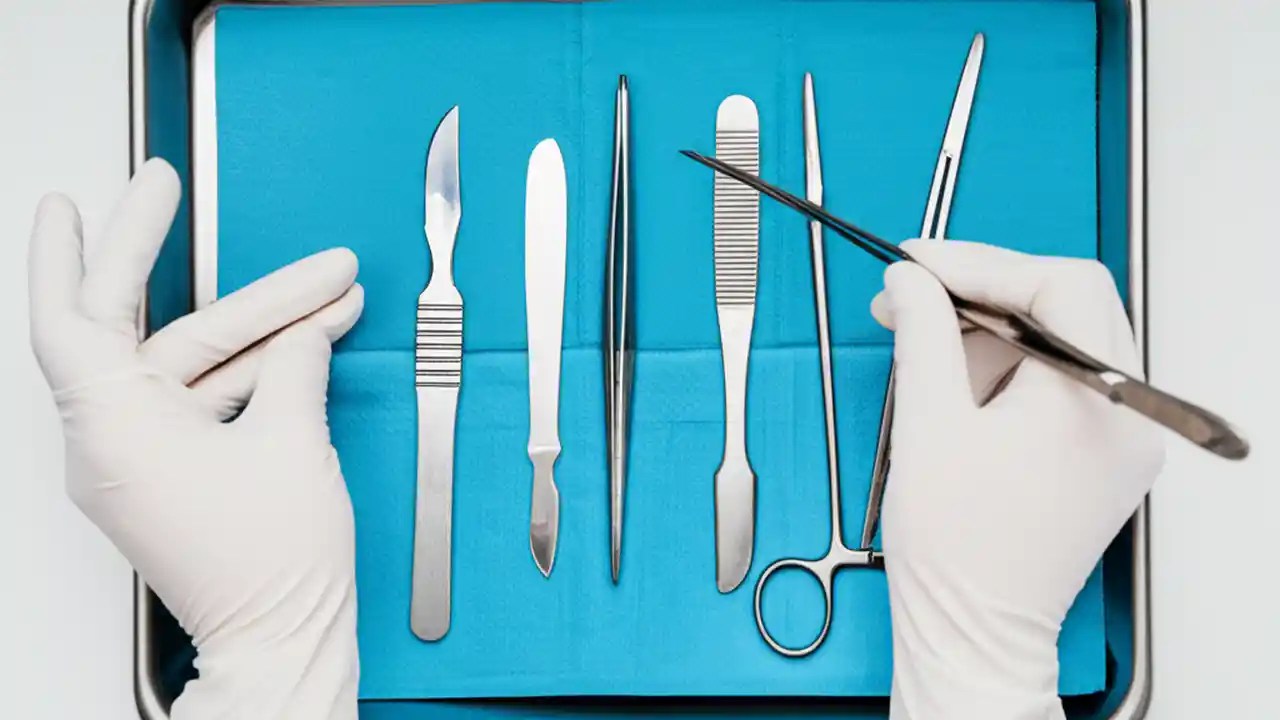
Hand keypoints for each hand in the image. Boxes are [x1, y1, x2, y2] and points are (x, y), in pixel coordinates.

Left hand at [29, 159, 364, 719]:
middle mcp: (113, 443)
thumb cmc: (273, 567)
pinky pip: (202, 399)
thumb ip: (296, 368)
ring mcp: (141, 460)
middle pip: (124, 325)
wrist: (281, 642)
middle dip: (149, 252)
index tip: (78, 200)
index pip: (71, 319)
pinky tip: (308, 342)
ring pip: (185, 361)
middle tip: (159, 190)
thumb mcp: (295, 443)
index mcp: (117, 431)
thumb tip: (306, 334)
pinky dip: (254, 370)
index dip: (73, 252)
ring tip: (326, 289)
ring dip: (257, 325)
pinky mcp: (172, 474)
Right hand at [870, 240, 1163, 719]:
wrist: (974, 631)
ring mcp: (1119, 439)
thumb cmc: (958, 552)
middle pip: (1067, 307)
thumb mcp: (927, 422)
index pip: (1059, 286)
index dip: (982, 264)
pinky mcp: (1100, 458)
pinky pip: (1061, 385)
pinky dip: (1008, 372)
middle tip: (915, 298)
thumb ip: (923, 333)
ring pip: (1061, 342)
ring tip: (925, 357)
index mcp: (1096, 405)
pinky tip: (956, 389)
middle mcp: (1126, 418)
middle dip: (983, 296)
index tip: (921, 264)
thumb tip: (912, 280)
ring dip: (991, 336)